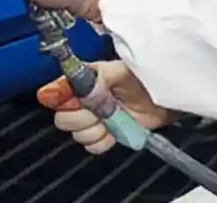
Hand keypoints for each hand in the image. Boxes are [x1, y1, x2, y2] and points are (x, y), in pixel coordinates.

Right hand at [37, 60, 179, 154]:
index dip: (63, 100)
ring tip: (113, 118)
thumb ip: (94, 79)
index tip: (78, 101)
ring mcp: (91, 120)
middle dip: (83, 117)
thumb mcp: (117, 71)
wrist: (162, 99)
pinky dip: (104, 141)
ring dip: (96, 129)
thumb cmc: (141, 78)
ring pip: (77, 134)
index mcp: (79, 80)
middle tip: (103, 108)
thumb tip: (72, 90)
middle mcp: (81, 101)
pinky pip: (92, 146)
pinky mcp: (103, 136)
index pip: (54, 93)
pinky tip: (114, 131)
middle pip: (63, 119)